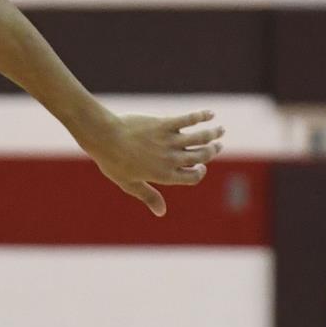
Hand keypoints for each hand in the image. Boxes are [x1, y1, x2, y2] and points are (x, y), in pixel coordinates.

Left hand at [77, 109, 223, 216]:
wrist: (104, 137)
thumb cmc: (113, 162)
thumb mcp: (130, 184)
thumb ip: (148, 196)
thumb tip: (161, 213)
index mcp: (164, 175)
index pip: (192, 177)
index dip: (200, 173)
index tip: (202, 167)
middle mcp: (170, 159)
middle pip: (200, 157)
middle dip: (212, 152)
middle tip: (218, 146)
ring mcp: (168, 141)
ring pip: (199, 138)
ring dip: (213, 134)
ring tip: (221, 130)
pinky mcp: (163, 124)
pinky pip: (188, 120)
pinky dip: (201, 116)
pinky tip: (210, 113)